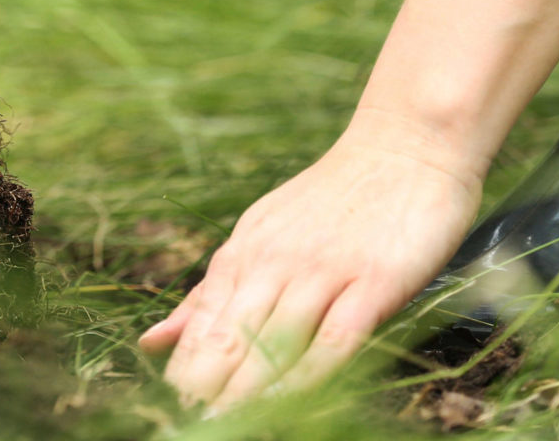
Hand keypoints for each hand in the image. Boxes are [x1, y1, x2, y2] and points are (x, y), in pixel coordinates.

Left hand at [137, 111, 486, 412]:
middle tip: (190, 424)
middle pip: (231, 337)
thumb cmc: (335, 199)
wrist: (407, 145)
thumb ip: (210, 295)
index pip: (201, 323)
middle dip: (207, 387)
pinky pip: (337, 336)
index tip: (170, 408)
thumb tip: (151, 342)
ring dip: (248, 389)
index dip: (184, 370)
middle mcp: (274, 263)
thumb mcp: (259, 236)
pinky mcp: (374, 281)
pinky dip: (311, 372)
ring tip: (224, 424)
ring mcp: (324, 271)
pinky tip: (291, 401)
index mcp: (243, 254)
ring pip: (275, 340)